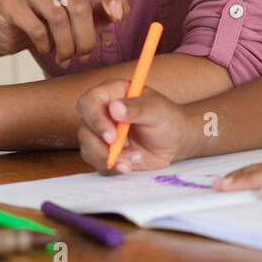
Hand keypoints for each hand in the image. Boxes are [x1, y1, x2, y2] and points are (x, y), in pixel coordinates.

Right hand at [0, 0, 129, 68]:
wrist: (9, 32)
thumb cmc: (48, 22)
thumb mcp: (80, 19)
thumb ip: (102, 12)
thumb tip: (123, 9)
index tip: (116, 15)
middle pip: (78, 2)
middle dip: (86, 37)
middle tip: (84, 55)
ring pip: (58, 17)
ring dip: (66, 45)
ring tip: (66, 57)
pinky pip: (36, 27)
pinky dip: (45, 44)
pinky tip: (45, 49)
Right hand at [77, 79, 192, 172]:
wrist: (176, 140)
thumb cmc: (168, 118)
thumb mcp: (157, 110)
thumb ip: (137, 108)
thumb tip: (115, 107)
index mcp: (111, 94)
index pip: (89, 103)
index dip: (95, 119)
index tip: (112, 136)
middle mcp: (102, 113)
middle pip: (85, 129)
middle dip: (102, 146)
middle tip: (122, 154)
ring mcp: (100, 135)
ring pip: (89, 149)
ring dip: (111, 158)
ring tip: (136, 158)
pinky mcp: (105, 153)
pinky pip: (98, 164)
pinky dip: (114, 168)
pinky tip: (132, 165)